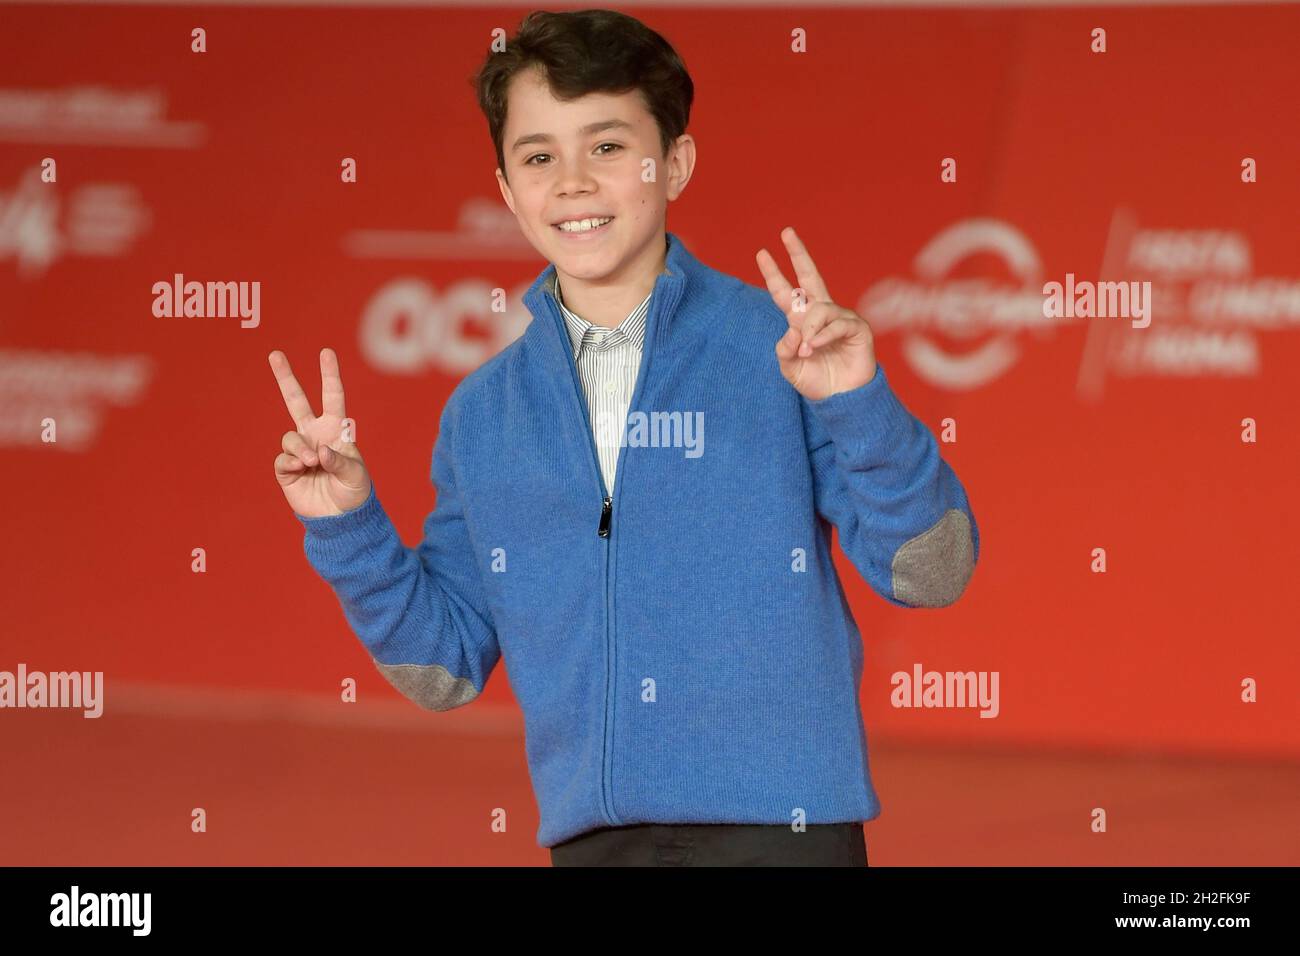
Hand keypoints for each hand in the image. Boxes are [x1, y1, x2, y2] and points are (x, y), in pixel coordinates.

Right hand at [269, 348, 371, 517]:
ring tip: (311, 463)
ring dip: (300, 449)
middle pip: (296, 401)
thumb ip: (339, 461)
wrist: (340, 518)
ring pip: (290, 437)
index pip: (333, 397)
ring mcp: (299, 450)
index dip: (330, 375)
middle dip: (285, 378)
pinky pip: (282, 458)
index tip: (326, 353)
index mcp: (336, 431)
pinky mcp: (286, 469)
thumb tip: (317, 452)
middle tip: (275, 354)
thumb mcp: (355, 475)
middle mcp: (315, 435)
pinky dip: (291, 463)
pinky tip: (301, 470)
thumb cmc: (353, 493)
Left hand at [756, 226, 876, 400]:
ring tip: (806, 350)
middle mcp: (821, 314)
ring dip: (809, 329)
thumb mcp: (791, 369)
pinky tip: (816, 346)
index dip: (774, 274)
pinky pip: (836, 324)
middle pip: (810, 277)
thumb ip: (785, 351)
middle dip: (798, 254)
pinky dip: (823, 335)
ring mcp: (841, 318)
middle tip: (786, 232)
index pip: (786, 293)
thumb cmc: (817, 382)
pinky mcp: (857, 328)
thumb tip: (791, 331)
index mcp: (802, 321)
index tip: (762, 253)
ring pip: (819, 310)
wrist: (841, 399)